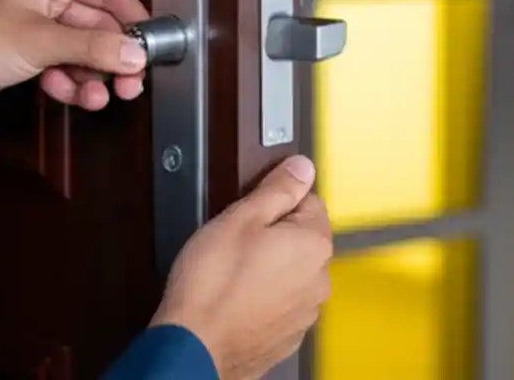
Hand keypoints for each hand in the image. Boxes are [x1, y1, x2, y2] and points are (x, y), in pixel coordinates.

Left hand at [0, 0, 149, 116]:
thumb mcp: (42, 42)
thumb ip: (94, 48)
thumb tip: (134, 52)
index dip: (133, 16)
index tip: (151, 42)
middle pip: (98, 26)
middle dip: (114, 56)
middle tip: (130, 81)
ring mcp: (33, 28)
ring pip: (82, 51)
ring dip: (93, 75)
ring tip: (99, 95)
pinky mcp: (24, 55)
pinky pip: (62, 67)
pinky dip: (70, 83)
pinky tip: (71, 95)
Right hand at [152, 156, 332, 379]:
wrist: (194, 347)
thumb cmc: (211, 287)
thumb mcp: (240, 218)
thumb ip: (278, 188)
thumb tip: (301, 167)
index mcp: (313, 245)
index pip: (310, 201)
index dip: (277, 201)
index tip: (254, 210)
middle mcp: (318, 280)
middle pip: (302, 239)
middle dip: (274, 236)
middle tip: (238, 242)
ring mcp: (305, 312)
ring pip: (291, 273)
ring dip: (270, 269)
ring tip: (234, 273)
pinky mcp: (288, 335)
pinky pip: (281, 303)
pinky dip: (263, 298)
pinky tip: (236, 298)